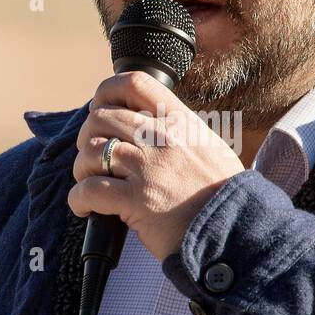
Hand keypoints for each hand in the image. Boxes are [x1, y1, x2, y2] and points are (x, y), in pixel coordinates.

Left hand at [68, 71, 244, 262]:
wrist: (235, 231)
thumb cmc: (222, 195)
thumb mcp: (209, 147)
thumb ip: (178, 132)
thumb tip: (147, 123)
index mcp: (179, 121)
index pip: (133, 83)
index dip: (106, 93)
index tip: (101, 110)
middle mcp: (162, 138)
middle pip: (101, 117)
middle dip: (88, 137)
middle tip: (94, 158)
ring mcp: (149, 168)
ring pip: (91, 152)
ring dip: (82, 169)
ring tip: (90, 182)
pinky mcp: (137, 201)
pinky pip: (89, 190)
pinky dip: (78, 199)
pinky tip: (85, 208)